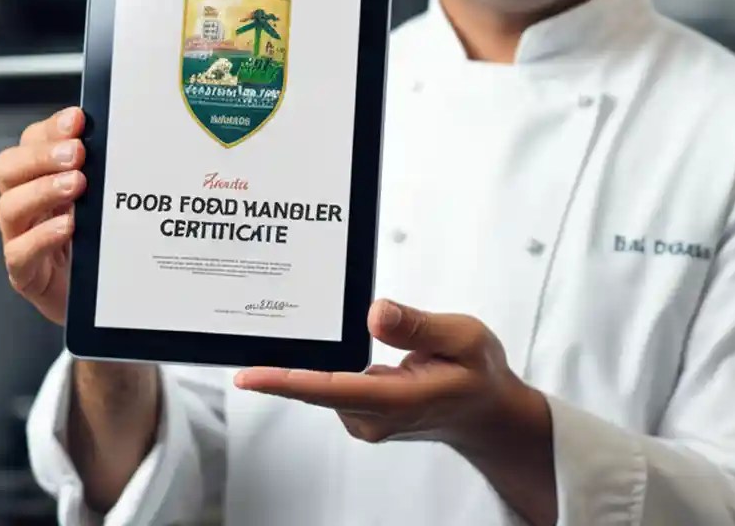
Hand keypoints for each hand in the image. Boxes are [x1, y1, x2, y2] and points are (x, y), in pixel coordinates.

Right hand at [0, 106, 85, 324]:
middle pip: (9, 168)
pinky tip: (67, 226)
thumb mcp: (104, 204)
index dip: (50, 129)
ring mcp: (20, 238)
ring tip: (75, 185)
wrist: (99, 303)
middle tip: (75, 153)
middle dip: (42, 155)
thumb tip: (123, 140)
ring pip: (10, 206)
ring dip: (42, 190)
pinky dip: (41, 236)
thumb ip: (105, 175)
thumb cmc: (100, 249)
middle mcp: (27, 205)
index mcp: (42, 180)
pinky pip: (20, 252)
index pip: (32, 143)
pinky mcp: (25, 274)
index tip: (77, 120)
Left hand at [233, 299, 545, 450]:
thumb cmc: (478, 374)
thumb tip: (376, 313)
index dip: (285, 382)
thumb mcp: (464, 337)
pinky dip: (318, 369)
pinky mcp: (362, 415)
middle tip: (254, 324)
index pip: (331, 390)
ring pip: (319, 387)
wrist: (487, 414)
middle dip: (280, 363)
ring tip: (288, 327)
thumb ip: (419, 326)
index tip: (248, 375)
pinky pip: (329, 388)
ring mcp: (366, 421)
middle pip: (314, 388)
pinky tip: (317, 347)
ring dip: (301, 363)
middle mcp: (375, 418)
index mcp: (399, 400)